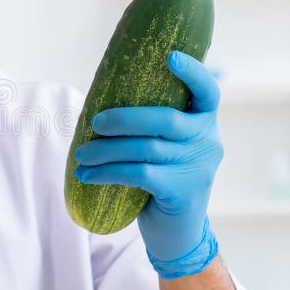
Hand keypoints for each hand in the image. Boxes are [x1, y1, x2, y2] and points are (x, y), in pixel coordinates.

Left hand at [74, 51, 222, 272]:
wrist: (177, 233)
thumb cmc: (163, 180)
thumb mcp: (166, 149)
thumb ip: (151, 126)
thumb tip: (99, 103)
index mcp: (204, 123)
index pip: (208, 92)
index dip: (193, 72)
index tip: (170, 56)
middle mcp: (207, 141)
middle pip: (164, 119)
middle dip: (124, 119)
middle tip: (94, 122)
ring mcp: (197, 168)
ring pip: (145, 149)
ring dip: (105, 150)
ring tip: (81, 154)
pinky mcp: (181, 191)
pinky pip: (138, 174)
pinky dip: (107, 172)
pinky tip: (86, 175)